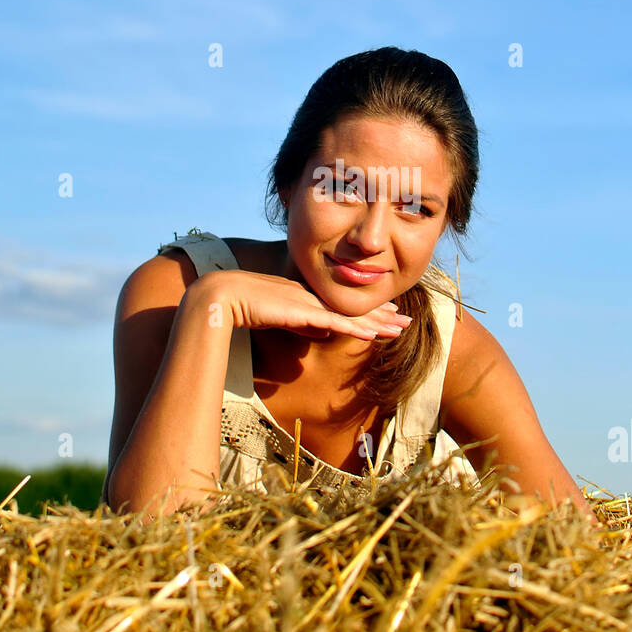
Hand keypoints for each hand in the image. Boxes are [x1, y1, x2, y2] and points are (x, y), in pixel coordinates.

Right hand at [190, 268, 411, 340]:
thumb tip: (325, 334)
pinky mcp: (303, 312)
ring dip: (378, 323)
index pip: (347, 305)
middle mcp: (316, 297)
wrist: (225, 296)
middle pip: (356, 308)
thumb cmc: (248, 307)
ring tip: (401, 328)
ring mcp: (311, 303)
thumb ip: (306, 325)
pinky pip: (336, 323)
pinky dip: (356, 329)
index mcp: (311, 297)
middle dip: (383, 315)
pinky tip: (373, 334)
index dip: (371, 310)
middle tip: (407, 321)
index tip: (390, 314)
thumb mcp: (283, 318)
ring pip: (352, 315)